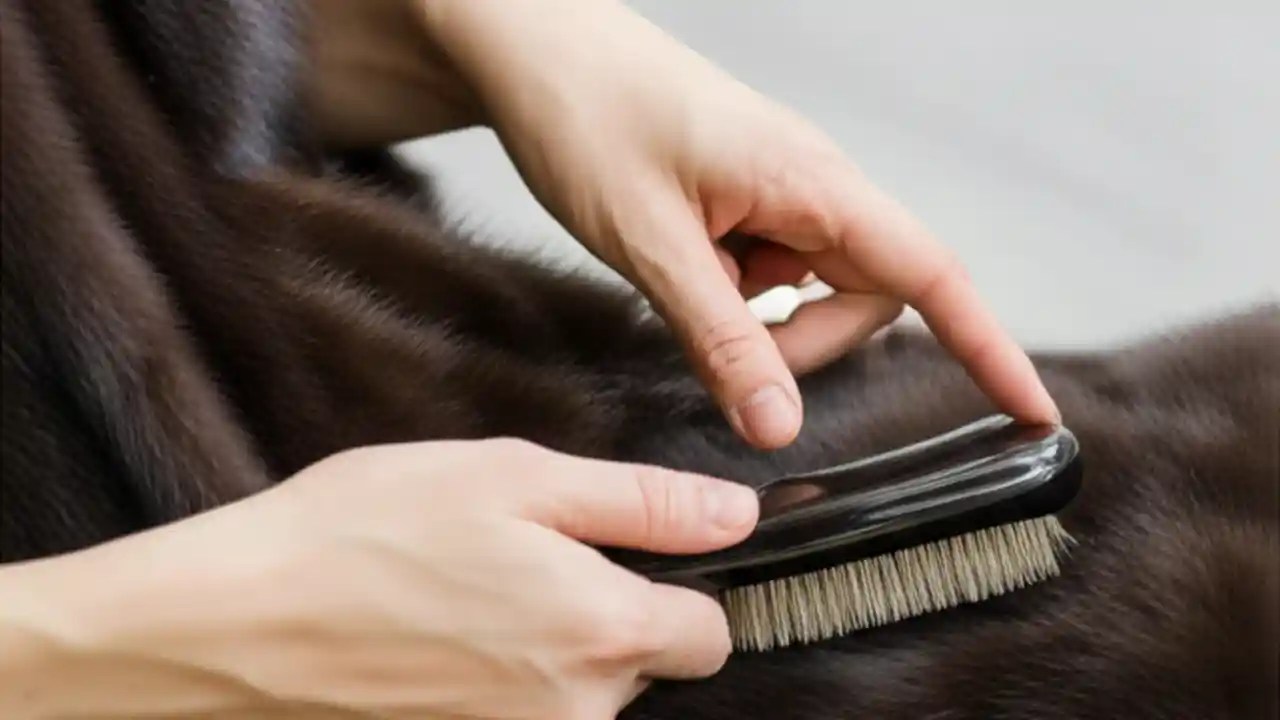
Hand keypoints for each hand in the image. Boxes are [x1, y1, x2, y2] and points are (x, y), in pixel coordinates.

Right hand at [0, 439, 758, 718]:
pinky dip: (501, 684)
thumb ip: (643, 504)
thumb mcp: (516, 479)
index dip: (682, 585)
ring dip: (551, 651)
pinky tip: (445, 639)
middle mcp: (577, 715)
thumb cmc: (369, 531)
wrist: (240, 619)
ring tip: (472, 596)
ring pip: (582, 698)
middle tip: (523, 560)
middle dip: (608, 617)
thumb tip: (737, 513)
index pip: (711, 635)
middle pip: (644, 668)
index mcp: (604, 633)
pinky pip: (524, 719)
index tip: (632, 554)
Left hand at [418, 0, 1060, 449]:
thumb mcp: (651, 245)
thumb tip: (779, 424)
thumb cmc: (588, 116)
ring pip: (816, 290)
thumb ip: (720, 339)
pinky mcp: (748, 199)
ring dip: (763, 321)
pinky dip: (735, 294)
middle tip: (724, 347)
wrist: (536, 48)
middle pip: (869, 297)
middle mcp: (813, 184)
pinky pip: (772, 271)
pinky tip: (681, 265)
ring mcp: (781, 190)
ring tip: (684, 283)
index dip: (987, 348)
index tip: (1030, 412)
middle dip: (807, 346)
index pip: (930, 274)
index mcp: (812, 182)